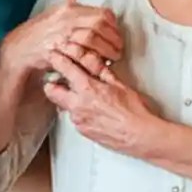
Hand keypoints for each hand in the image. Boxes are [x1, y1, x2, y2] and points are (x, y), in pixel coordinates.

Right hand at [0, 0, 122, 83]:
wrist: (20, 48)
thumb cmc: (38, 32)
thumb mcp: (52, 14)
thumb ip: (66, 6)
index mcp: (69, 10)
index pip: (100, 12)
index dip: (113, 24)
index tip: (117, 33)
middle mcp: (66, 19)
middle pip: (98, 24)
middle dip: (113, 38)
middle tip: (119, 48)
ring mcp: (61, 33)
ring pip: (91, 38)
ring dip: (106, 50)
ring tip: (113, 58)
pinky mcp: (58, 49)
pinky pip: (80, 54)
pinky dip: (92, 59)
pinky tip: (99, 64)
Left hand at [42, 51, 161, 157]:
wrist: (140, 136)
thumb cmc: (134, 111)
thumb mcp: (119, 84)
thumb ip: (101, 71)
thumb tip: (92, 60)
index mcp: (87, 88)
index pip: (64, 68)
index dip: (56, 59)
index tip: (54, 55)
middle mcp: (78, 105)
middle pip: (51, 91)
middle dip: (53, 84)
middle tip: (60, 79)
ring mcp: (78, 120)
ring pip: (63, 106)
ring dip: (68, 99)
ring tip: (85, 98)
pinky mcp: (82, 132)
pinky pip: (74, 118)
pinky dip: (79, 112)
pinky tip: (93, 112)